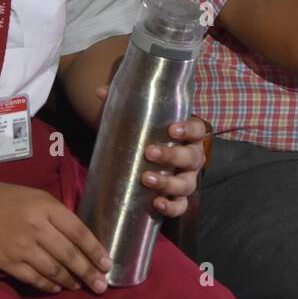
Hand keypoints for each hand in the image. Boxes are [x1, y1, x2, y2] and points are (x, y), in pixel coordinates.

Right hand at [0, 177, 111, 293]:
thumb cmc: (1, 198)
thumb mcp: (33, 196)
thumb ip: (55, 215)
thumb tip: (78, 239)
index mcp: (45, 205)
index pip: (79, 231)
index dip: (95, 250)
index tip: (107, 264)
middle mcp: (36, 226)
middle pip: (70, 254)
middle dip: (88, 272)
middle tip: (100, 285)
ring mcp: (21, 246)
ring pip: (54, 269)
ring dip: (70, 280)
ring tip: (79, 285)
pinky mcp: (7, 261)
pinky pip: (34, 278)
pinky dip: (48, 285)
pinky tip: (56, 287)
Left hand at [94, 86, 206, 216]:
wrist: (153, 159)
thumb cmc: (150, 135)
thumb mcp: (142, 121)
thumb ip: (124, 106)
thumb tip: (100, 92)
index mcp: (187, 135)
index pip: (197, 129)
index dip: (188, 130)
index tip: (172, 129)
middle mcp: (192, 157)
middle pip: (192, 158)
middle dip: (172, 156)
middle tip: (150, 153)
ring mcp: (188, 179)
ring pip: (187, 183)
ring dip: (169, 183)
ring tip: (147, 179)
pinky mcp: (179, 198)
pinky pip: (181, 205)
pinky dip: (172, 207)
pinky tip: (157, 204)